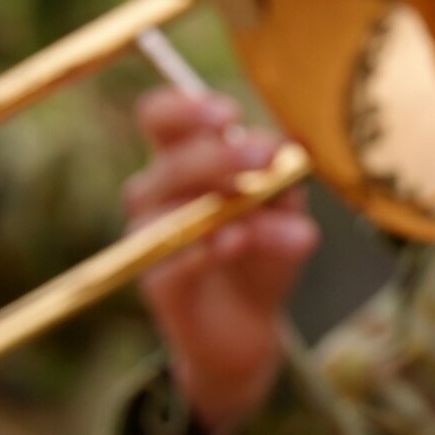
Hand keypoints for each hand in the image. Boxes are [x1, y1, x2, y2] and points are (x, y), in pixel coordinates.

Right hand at [126, 89, 318, 432]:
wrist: (249, 325)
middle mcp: (158, 190)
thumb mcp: (285, 211)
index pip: (163, 117)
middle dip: (217, 156)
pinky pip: (171, 260)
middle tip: (260, 157)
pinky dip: (203, 250)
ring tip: (254, 220)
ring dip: (219, 208)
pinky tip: (232, 243)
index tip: (227, 116)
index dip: (186, 109)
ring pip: (169, 210)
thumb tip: (285, 159)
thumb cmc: (263, 249)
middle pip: (171, 160)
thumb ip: (284, 184)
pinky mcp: (156, 281)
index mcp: (184, 157)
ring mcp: (150, 236)